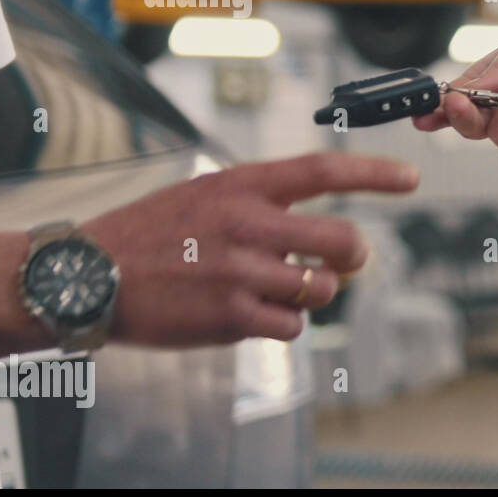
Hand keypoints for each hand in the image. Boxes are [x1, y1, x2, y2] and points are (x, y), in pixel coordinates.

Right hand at [81, 152, 418, 346]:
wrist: (85, 275)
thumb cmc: (150, 234)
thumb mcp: (205, 194)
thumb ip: (262, 204)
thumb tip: (321, 234)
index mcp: (242, 185)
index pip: (324, 170)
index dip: (374, 174)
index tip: (412, 178)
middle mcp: (247, 223)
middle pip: (343, 241)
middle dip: (353, 256)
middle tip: (342, 262)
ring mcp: (240, 272)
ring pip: (320, 289)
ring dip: (310, 294)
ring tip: (274, 289)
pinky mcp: (229, 317)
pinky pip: (291, 326)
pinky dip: (281, 325)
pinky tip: (249, 313)